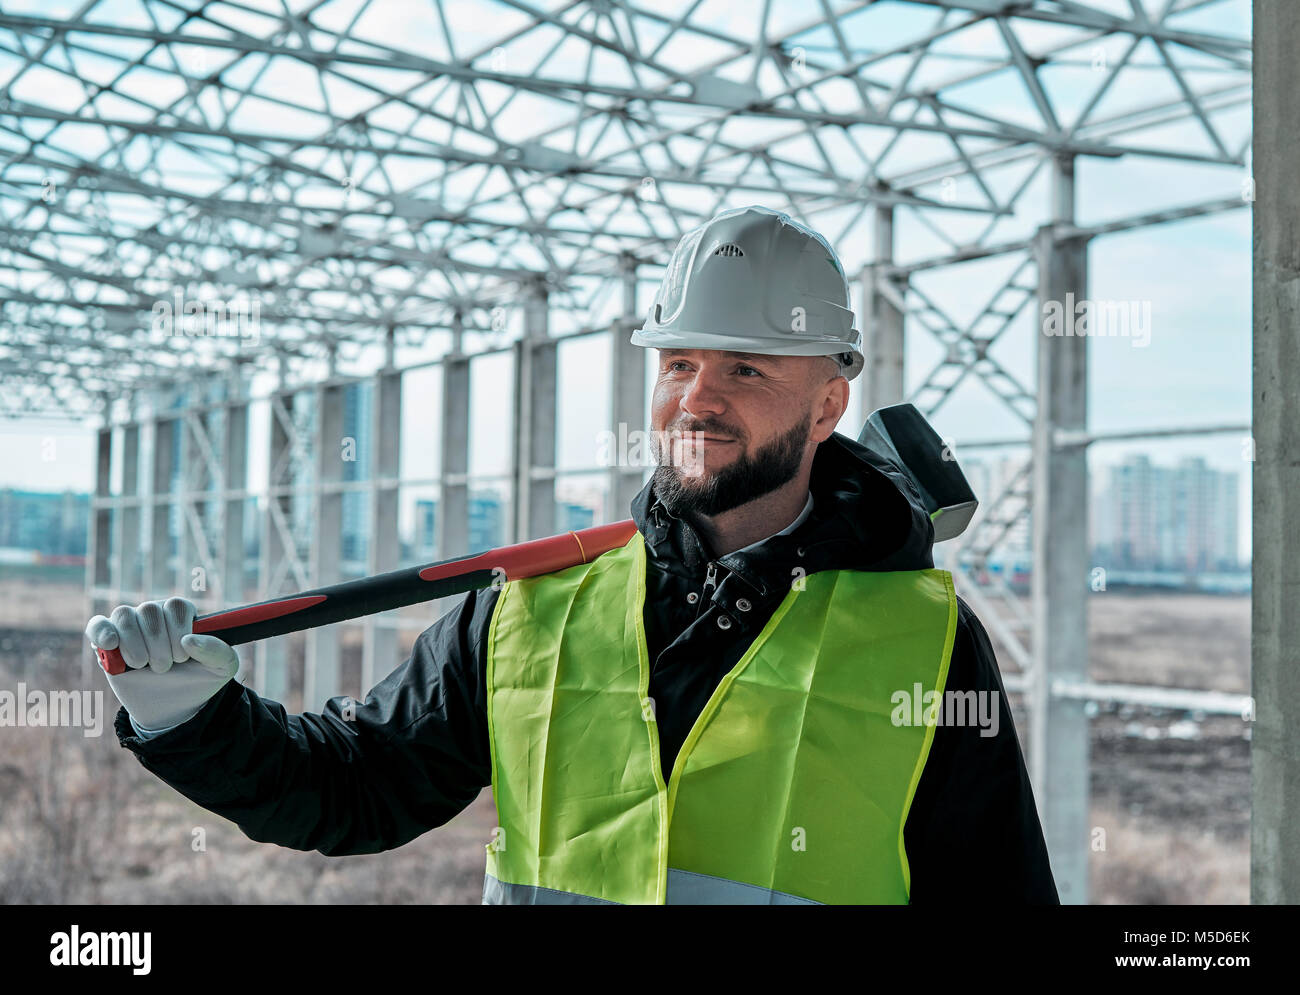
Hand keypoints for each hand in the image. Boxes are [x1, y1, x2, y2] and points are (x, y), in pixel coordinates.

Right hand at [86, 597, 238, 730]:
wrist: (174, 707)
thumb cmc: (200, 680)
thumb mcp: (222, 667)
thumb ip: (217, 651)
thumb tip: (190, 640)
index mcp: (182, 614)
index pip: (175, 606)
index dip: (177, 631)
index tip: (182, 657)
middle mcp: (155, 614)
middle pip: (149, 610)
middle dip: (158, 643)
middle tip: (164, 668)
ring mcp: (129, 627)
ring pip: (124, 615)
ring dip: (134, 643)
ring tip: (142, 665)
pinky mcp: (107, 643)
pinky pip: (97, 624)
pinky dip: (102, 632)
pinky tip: (111, 644)